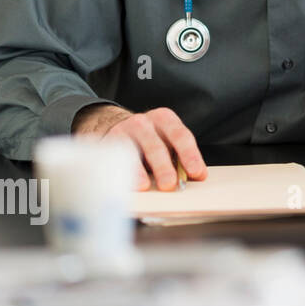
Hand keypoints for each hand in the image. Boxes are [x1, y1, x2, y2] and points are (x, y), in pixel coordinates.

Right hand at [72, 103, 207, 191]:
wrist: (116, 127)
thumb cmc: (149, 140)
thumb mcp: (167, 141)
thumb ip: (180, 157)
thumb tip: (197, 177)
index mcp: (165, 119)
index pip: (181, 136)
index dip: (190, 155)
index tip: (196, 173)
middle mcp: (144, 122)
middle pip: (156, 146)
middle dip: (164, 166)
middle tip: (169, 185)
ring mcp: (123, 131)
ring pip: (133, 152)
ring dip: (139, 170)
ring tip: (145, 186)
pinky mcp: (107, 143)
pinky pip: (114, 158)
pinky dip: (120, 171)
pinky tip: (125, 182)